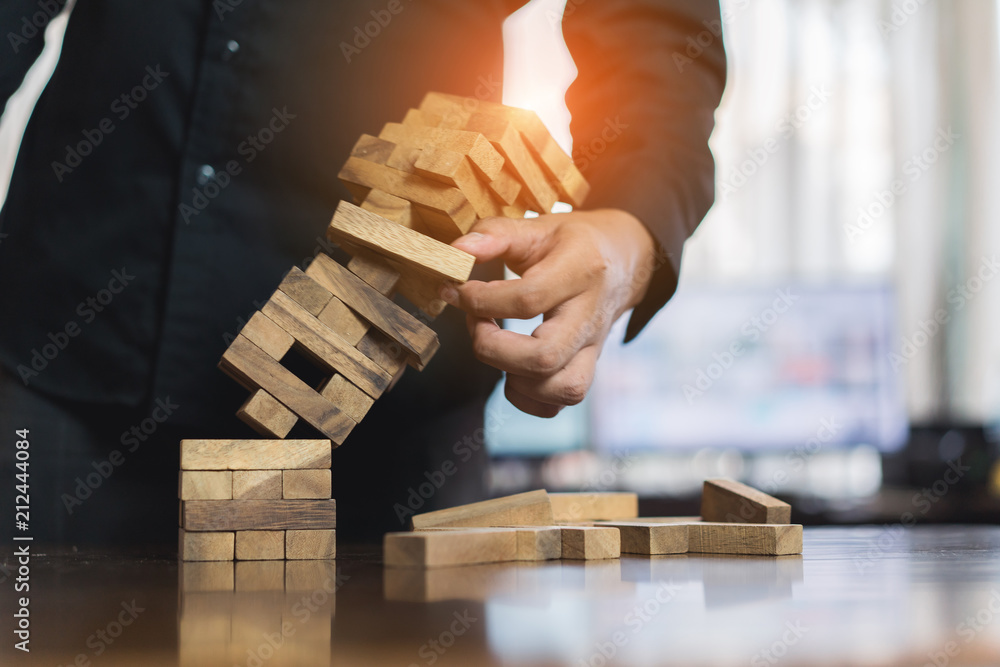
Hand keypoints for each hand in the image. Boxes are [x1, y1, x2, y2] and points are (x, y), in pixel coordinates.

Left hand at [440, 208, 656, 417]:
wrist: (625, 260)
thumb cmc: (575, 244)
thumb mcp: (538, 227)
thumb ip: (494, 235)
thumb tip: (456, 251)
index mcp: (579, 271)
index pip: (528, 298)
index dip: (482, 300)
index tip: (457, 290)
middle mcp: (589, 315)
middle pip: (544, 356)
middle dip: (493, 348)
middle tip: (476, 323)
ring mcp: (592, 346)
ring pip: (562, 388)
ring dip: (515, 378)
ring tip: (496, 348)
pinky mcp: (587, 366)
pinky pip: (561, 402)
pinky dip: (529, 398)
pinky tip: (512, 371)